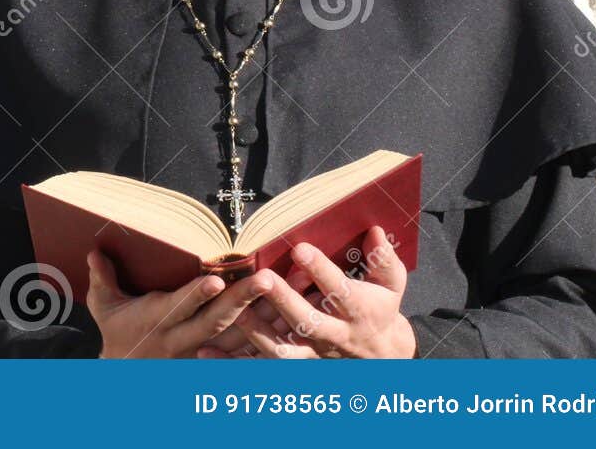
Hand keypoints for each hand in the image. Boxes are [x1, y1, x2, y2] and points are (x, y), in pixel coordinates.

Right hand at [86, 247, 280, 357]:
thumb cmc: (117, 331)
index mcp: (156, 320)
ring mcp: (200, 355)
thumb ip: (103, 279)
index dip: (197, 295)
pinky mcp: (214, 364)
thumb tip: (95, 252)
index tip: (217, 280)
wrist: (126, 373)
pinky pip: (244, 354)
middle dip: (242, 300)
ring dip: (263, 318)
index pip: (179, 307)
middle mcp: (181, 340)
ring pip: (236, 338)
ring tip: (286, 295)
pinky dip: (265, 339)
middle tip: (266, 280)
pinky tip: (287, 323)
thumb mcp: (103, 306)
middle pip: (215, 322)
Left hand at [200, 226, 415, 358]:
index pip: (338, 289)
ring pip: (283, 349)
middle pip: (307, 320)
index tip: (300, 249)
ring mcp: (311, 352)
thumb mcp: (391, 285)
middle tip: (263, 279)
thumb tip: (373, 230)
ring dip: (257, 332)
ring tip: (236, 312)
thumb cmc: (379, 309)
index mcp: (356, 310)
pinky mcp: (293, 364)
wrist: (382, 357)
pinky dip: (233, 362)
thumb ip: (382, 259)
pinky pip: (260, 366)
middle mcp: (332, 334)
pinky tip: (204, 351)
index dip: (320, 270)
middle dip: (284, 300)